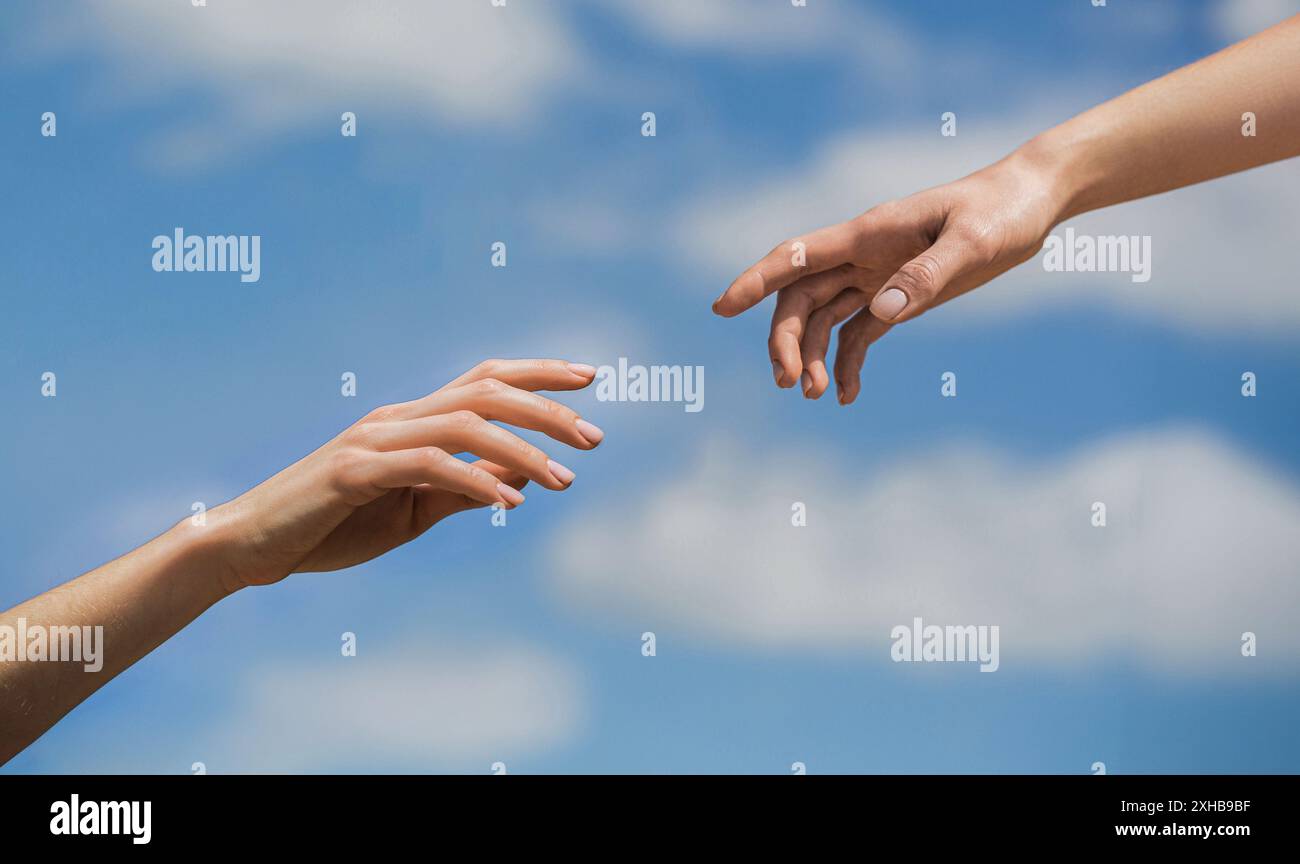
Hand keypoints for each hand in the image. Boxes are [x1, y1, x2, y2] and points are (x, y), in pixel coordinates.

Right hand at [209, 359, 604, 586]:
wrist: (254, 544)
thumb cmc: (335, 524)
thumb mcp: (416, 509)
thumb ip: (465, 488)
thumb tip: (524, 478)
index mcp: (413, 420)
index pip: (485, 379)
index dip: (537, 372)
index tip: (590, 376)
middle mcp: (398, 417)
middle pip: (484, 390)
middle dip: (546, 408)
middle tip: (595, 437)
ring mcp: (374, 439)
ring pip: (464, 424)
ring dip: (523, 450)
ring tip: (566, 480)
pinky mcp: (354, 471)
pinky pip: (428, 467)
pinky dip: (474, 482)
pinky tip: (509, 506)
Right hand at [711, 152, 1063, 404]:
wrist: (1032, 202)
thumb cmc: (1004, 210)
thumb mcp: (973, 241)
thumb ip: (926, 275)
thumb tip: (880, 312)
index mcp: (868, 232)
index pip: (797, 257)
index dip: (756, 280)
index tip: (722, 307)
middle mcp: (863, 254)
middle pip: (801, 298)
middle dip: (787, 340)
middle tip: (792, 384)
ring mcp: (878, 275)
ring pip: (824, 318)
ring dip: (814, 356)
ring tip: (819, 396)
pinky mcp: (899, 296)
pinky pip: (859, 333)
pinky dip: (848, 363)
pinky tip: (849, 395)